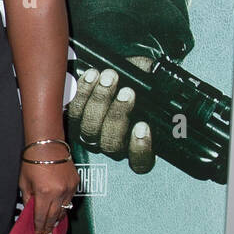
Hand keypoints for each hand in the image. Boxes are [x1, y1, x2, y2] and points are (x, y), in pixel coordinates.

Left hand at [18, 141, 78, 233]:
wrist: (48, 145)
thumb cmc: (32, 161)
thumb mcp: (25, 182)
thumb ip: (29, 198)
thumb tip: (31, 211)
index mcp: (44, 192)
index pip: (41, 216)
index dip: (39, 227)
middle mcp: (58, 192)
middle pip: (54, 216)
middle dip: (49, 227)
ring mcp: (69, 188)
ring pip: (64, 209)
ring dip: (58, 218)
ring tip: (53, 226)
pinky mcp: (75, 183)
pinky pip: (69, 199)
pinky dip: (64, 206)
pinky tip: (60, 211)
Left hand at [67, 58, 155, 173]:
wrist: (116, 71)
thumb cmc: (140, 80)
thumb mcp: (154, 83)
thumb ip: (159, 92)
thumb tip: (160, 88)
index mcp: (136, 144)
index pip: (140, 162)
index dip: (140, 148)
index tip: (143, 127)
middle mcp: (112, 145)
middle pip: (111, 145)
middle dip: (118, 117)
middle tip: (127, 92)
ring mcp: (91, 134)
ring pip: (90, 130)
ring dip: (99, 102)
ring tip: (108, 79)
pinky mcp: (73, 120)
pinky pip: (73, 113)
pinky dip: (83, 92)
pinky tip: (92, 75)